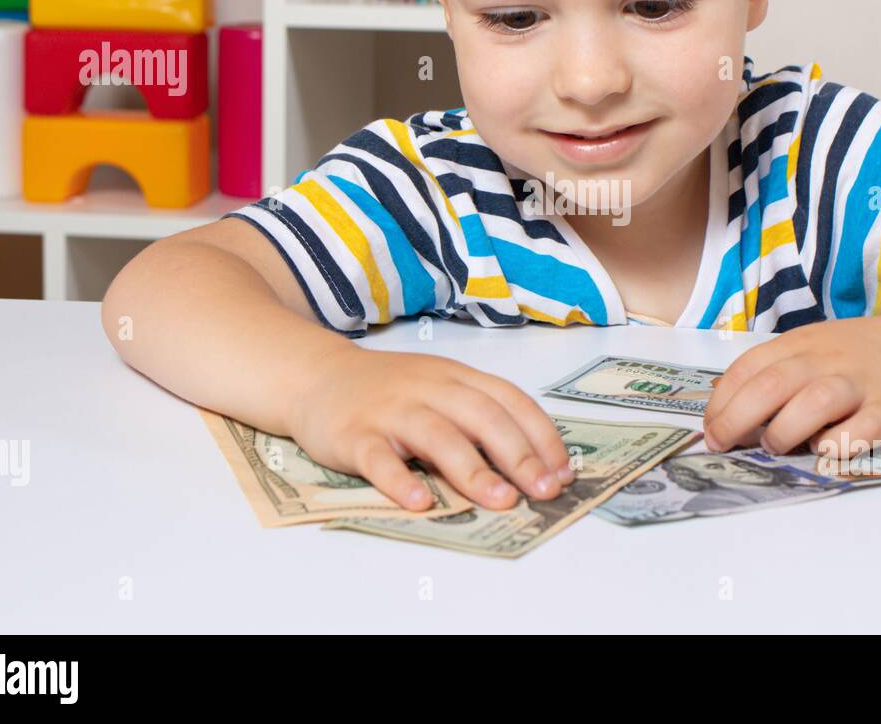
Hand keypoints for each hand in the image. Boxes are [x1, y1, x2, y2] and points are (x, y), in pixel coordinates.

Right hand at [287, 346, 573, 511]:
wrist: (317, 377)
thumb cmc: (390, 391)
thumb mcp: (440, 389)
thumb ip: (479, 417)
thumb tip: (534, 464)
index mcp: (457, 378)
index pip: (510, 401)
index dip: (541, 436)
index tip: (563, 471)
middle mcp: (429, 389)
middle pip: (482, 418)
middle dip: (519, 456)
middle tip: (544, 491)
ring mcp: (391, 411)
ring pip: (438, 436)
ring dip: (473, 470)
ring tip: (501, 501)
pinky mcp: (354, 435)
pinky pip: (379, 458)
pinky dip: (400, 480)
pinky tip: (421, 503)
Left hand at [703, 311, 880, 458]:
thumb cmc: (854, 356)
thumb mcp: (808, 349)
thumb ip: (770, 372)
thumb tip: (722, 405)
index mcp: (799, 344)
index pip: (747, 368)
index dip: (721, 401)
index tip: (710, 429)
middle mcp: (825, 360)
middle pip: (771, 385)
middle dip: (736, 419)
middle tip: (722, 444)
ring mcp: (858, 384)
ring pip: (814, 403)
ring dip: (785, 432)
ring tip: (776, 446)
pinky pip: (860, 432)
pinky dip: (836, 446)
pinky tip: (824, 451)